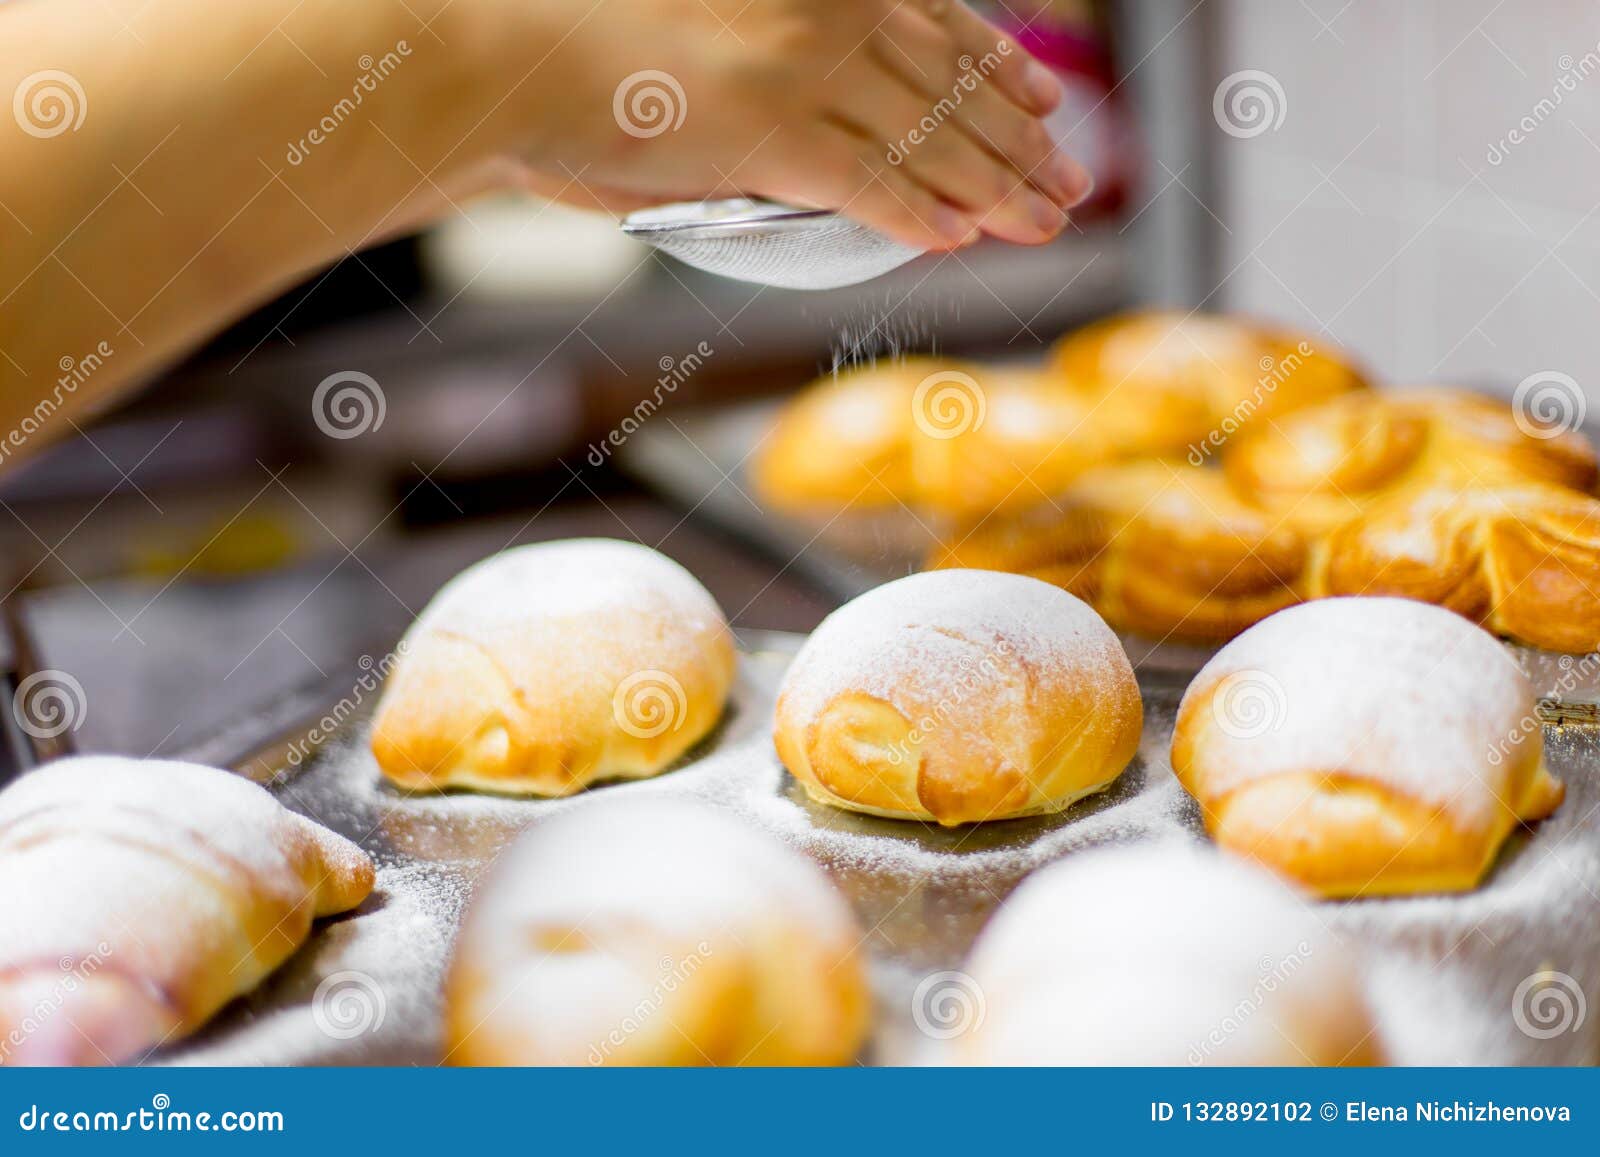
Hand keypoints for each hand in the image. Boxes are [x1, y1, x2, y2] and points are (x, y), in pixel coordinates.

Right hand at [492, 0, 1092, 250]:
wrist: (509, 54)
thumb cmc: (587, 45)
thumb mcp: (705, 28)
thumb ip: (778, 69)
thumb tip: (828, 119)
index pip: (938, 21)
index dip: (1000, 67)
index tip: (1044, 101)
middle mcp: (824, 8)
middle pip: (950, 82)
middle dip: (1020, 138)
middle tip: (1069, 177)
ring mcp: (803, 66)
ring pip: (928, 136)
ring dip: (995, 184)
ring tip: (1042, 219)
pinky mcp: (774, 131)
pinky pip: (872, 183)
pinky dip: (921, 214)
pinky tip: (962, 238)